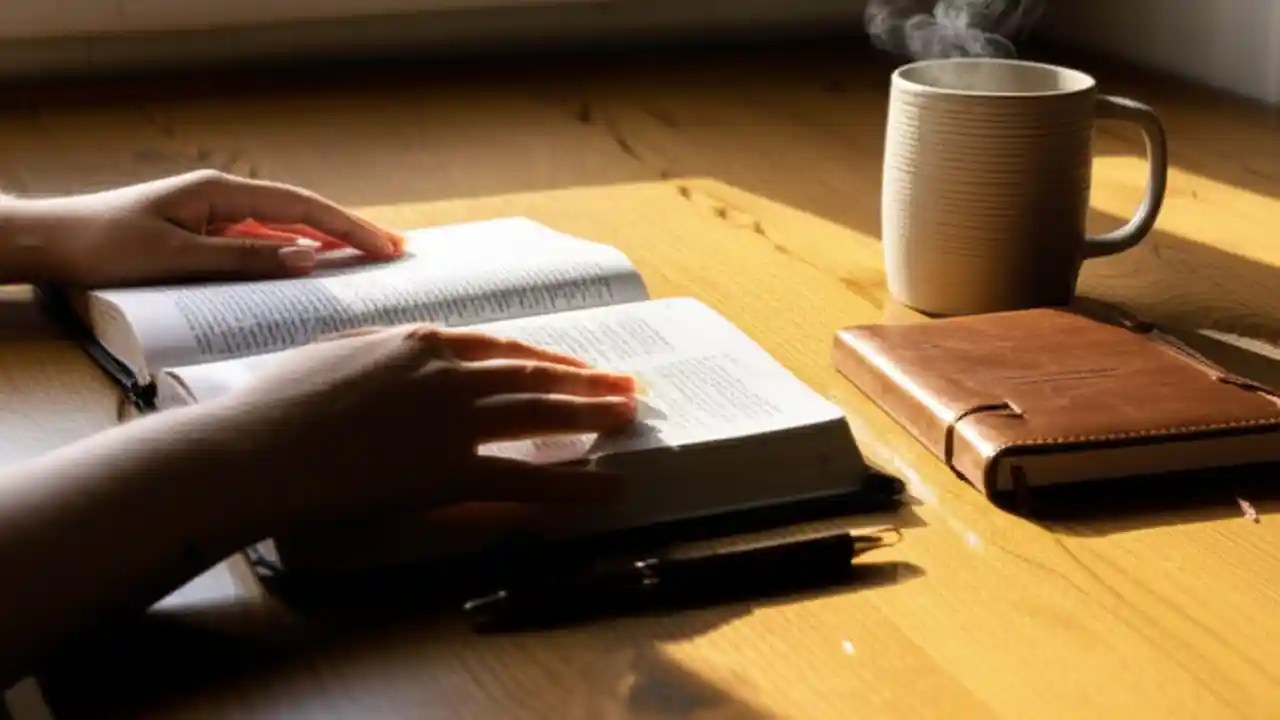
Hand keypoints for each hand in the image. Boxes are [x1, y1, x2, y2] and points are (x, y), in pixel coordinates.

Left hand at [1, 170, 402, 286]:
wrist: (54, 244)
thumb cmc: (107, 248)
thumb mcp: (178, 258)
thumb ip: (245, 259)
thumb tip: (308, 258)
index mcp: (221, 194)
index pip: (302, 208)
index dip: (350, 228)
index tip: (387, 247)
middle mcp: (224, 199)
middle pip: (303, 213)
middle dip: (352, 231)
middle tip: (397, 252)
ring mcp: (216, 217)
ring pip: (286, 229)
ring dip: (329, 243)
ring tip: (371, 259)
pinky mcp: (206, 236)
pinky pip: (263, 244)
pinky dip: (296, 254)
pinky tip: (317, 267)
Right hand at [207, 324, 638, 532]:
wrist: (256, 447)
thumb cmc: (279, 403)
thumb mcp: (337, 353)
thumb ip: (384, 350)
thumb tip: (407, 351)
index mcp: (419, 341)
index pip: (501, 347)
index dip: (545, 357)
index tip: (575, 364)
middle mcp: (447, 372)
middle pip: (534, 374)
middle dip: (587, 380)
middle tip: (627, 385)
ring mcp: (452, 419)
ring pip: (541, 413)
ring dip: (593, 415)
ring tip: (629, 416)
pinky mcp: (449, 468)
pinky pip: (527, 476)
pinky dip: (573, 482)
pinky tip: (603, 485)